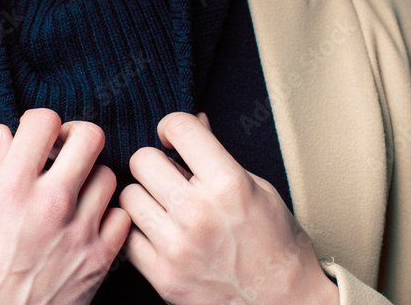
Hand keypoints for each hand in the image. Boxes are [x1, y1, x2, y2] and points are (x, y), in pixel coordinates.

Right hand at [0, 109, 130, 304]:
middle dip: (77, 138)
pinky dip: (109, 216)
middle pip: (91, 137)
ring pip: (109, 175)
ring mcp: (79, 231)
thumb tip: (7, 135)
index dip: (41, 123)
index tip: (38, 136)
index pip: (45, 122)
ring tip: (74, 194)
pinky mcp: (99, 258)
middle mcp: (51, 204)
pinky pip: (121, 216)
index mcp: (12, 189)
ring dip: (92, 179)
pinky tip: (89, 223)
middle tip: (67, 151)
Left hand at [120, 112, 339, 304]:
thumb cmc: (277, 242)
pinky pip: (128, 237)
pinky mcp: (163, 276)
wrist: (282, 300)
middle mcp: (199, 212)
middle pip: (143, 160)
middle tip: (168, 173)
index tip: (174, 137)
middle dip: (155, 161)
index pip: (179, 128)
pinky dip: (140, 231)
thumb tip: (196, 122)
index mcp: (228, 183)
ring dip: (144, 196)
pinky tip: (160, 232)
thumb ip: (219, 154)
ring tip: (164, 204)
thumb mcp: (258, 187)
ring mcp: (177, 246)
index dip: (173, 127)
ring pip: (128, 196)